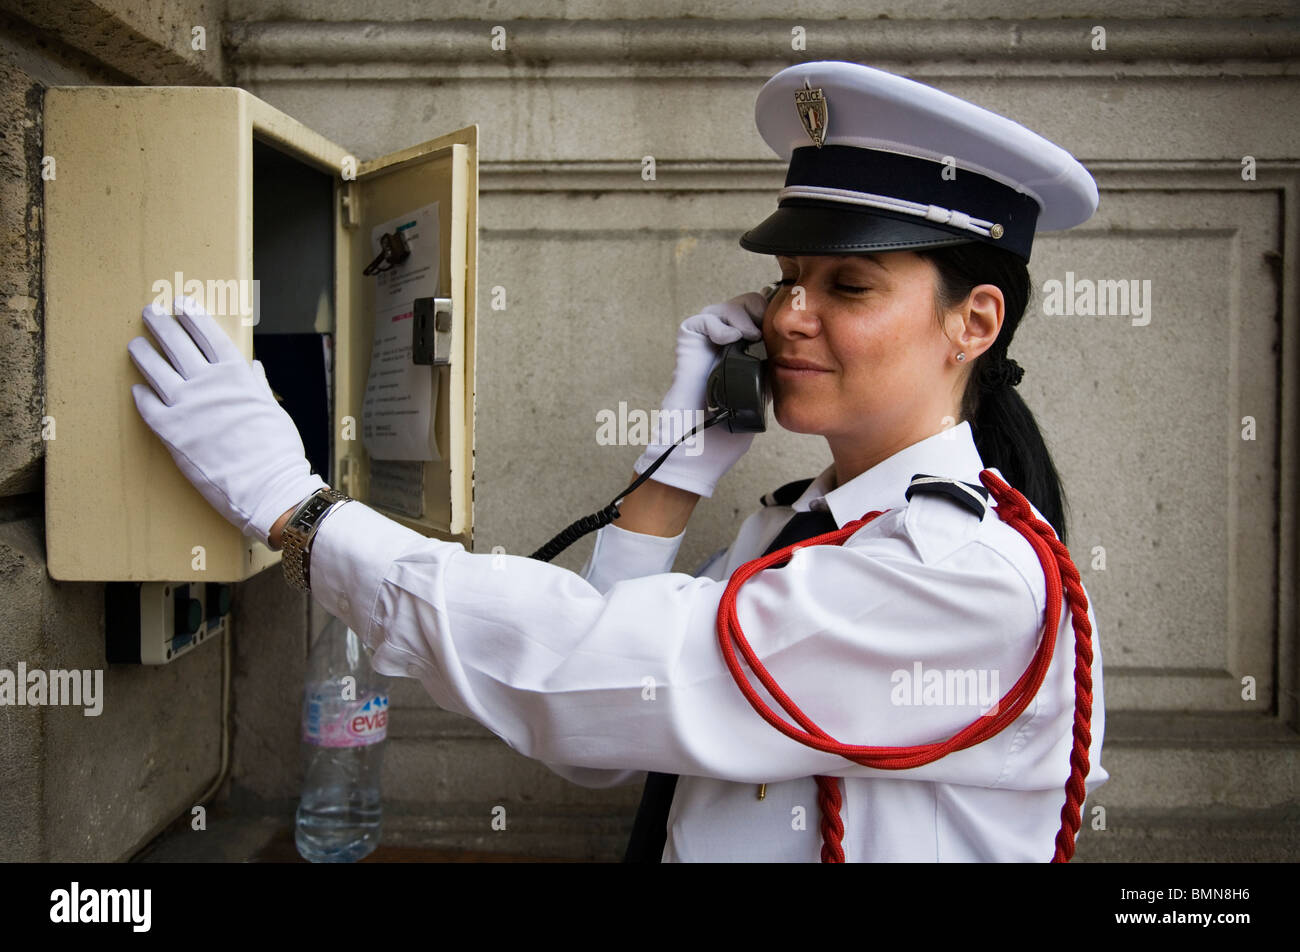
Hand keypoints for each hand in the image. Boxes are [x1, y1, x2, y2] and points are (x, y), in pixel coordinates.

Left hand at [128, 295, 326, 547]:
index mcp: (236, 374)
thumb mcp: (272, 410)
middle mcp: (207, 382)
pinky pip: (147, 405)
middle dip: (161, 324)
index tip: (182, 303)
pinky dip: (141, 394)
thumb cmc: (278, 450)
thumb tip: (254, 368)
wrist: (266, 486)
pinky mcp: (169, 430)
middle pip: (177, 343)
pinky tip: (138, 388)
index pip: (209, 334)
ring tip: (136, 345)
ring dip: (143, 353)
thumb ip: (256, 386)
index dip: (193, 316)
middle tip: (150, 312)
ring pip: (154, 368)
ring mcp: (185, 405)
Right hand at [632, 291, 766, 497]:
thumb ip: (769, 375)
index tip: (784, 328)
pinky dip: (718, 325)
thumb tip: (789, 356)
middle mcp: (720, 345)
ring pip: (723, 308)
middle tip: (768, 328)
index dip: (769, 315)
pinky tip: (731, 340)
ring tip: (752, 335)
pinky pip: (701, 320)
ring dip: (740, 316)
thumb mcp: (760, 397)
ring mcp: (703, 345)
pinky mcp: (687, 346)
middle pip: (742, 306)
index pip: (756, 318)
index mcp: (739, 354)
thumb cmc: (724, 431)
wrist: (699, 448)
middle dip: (757, 310)